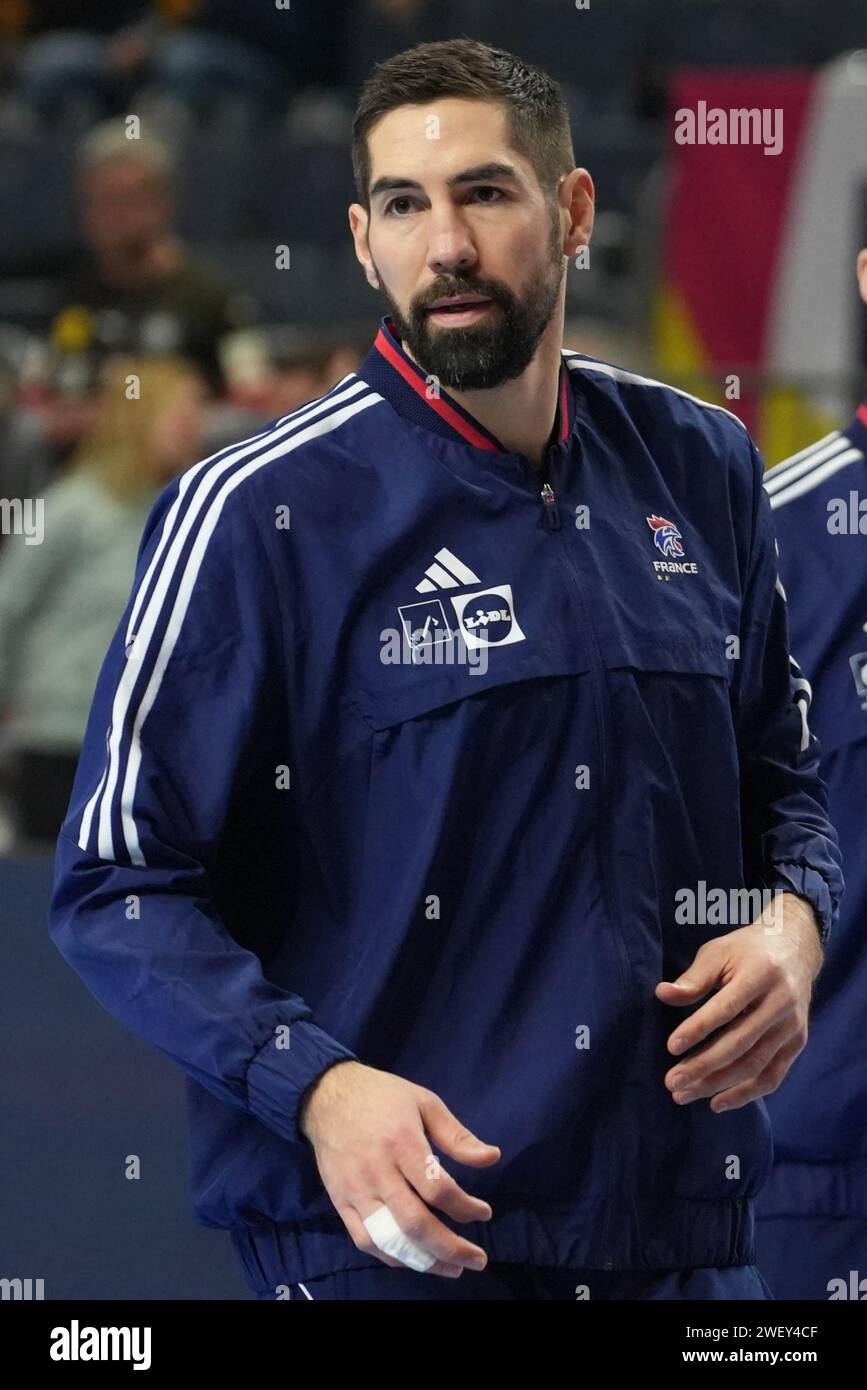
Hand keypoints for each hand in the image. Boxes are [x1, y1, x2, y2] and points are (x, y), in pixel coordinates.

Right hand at [299, 1060, 500, 1276]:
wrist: (326, 1097)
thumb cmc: (382, 1097)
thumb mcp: (425, 1102)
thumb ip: (457, 1136)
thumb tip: (492, 1157)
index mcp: (401, 1142)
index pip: (437, 1188)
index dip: (465, 1207)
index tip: (484, 1213)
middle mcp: (377, 1171)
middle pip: (415, 1223)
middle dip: (450, 1247)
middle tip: (477, 1260)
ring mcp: (355, 1190)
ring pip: (389, 1239)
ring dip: (423, 1261)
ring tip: (451, 1268)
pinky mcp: (340, 1202)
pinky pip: (364, 1240)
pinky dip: (391, 1256)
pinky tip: (414, 1259)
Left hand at [655, 893, 823, 1112]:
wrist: (795, 950)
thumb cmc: (747, 950)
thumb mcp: (719, 952)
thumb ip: (694, 978)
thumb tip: (662, 994)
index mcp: (761, 974)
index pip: (726, 1008)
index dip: (698, 1029)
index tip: (671, 1047)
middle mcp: (781, 1003)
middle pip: (740, 1043)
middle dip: (703, 1066)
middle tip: (672, 1082)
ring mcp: (792, 1026)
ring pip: (754, 1065)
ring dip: (717, 1085)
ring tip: (683, 1095)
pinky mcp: (797, 1043)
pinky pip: (772, 1076)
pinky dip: (745, 1094)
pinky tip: (717, 1103)